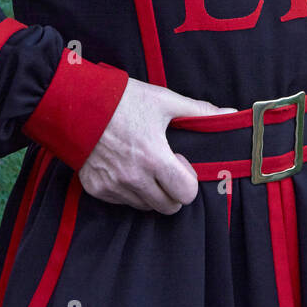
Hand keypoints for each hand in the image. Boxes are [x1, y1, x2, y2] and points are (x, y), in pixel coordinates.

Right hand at [78, 76, 236, 213]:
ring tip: (142, 162)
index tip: (178, 161)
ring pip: (145, 206)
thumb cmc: (122, 99)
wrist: (75, 102)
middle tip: (163, 164)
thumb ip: (199, 112)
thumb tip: (230, 114)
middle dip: (172, 190)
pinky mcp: (96, 189)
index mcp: (154, 158)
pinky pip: (122, 201)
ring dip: (150, 191)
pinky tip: (122, 164)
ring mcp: (113, 186)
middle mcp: (134, 178)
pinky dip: (127, 189)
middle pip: (168, 207)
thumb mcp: (163, 100)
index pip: (186, 194)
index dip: (187, 179)